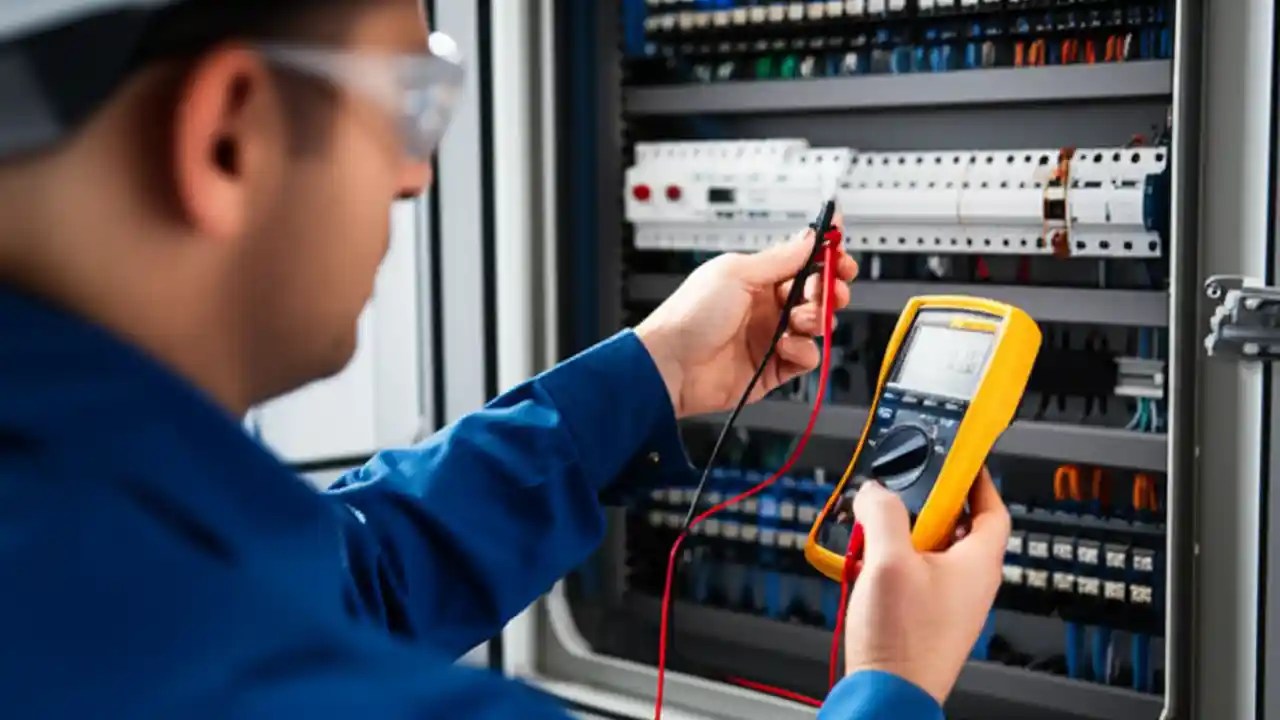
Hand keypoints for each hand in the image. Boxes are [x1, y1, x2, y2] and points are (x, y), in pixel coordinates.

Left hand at [634, 219, 858, 417]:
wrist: (671, 365)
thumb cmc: (690, 316)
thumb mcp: (736, 273)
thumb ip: (780, 258)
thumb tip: (809, 237)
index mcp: (756, 278)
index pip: (802, 262)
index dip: (825, 256)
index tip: (840, 252)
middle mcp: (766, 306)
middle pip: (816, 293)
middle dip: (831, 287)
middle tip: (832, 287)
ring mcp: (770, 336)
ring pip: (816, 325)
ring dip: (816, 318)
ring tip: (798, 319)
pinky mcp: (773, 367)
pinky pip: (806, 357)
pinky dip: (803, 350)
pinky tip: (784, 345)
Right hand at [842, 468, 1009, 703]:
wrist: (888, 694)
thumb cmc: (904, 642)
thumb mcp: (889, 559)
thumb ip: (883, 513)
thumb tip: (876, 492)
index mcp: (978, 562)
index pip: (992, 505)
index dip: (975, 477)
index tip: (956, 457)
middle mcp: (969, 581)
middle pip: (955, 523)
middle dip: (923, 506)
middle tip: (897, 495)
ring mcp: (949, 601)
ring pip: (930, 549)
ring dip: (901, 534)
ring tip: (873, 532)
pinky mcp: (926, 616)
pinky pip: (915, 574)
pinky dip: (893, 561)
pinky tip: (867, 564)